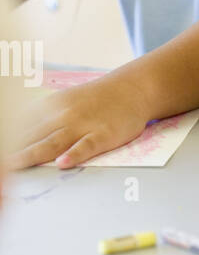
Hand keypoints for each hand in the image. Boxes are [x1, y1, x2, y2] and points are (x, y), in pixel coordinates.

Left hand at [10, 71, 152, 168]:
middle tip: (0, 164)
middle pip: (32, 136)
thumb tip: (18, 134)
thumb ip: (42, 120)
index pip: (20, 126)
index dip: (7, 138)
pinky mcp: (103, 135)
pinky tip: (63, 163)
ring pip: (53, 142)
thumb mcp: (63, 103)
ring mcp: (83, 126)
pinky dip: (75, 154)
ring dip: (32, 154)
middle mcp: (62, 116)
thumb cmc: (95, 100)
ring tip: (13, 165)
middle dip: (13, 150)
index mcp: (49, 108)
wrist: (130, 89)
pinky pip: (87, 146)